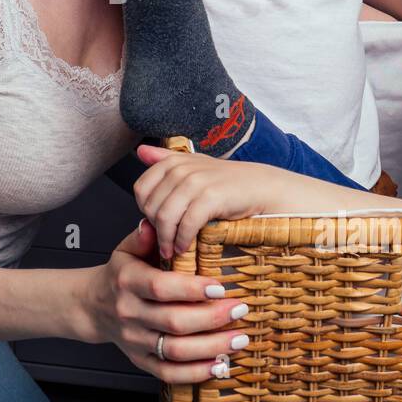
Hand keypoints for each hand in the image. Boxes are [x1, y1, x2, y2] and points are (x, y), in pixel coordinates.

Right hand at [80, 217, 251, 382]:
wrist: (93, 306)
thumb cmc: (119, 274)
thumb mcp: (126, 250)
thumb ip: (143, 237)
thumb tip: (155, 222)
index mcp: (127, 282)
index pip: (160, 287)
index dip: (192, 289)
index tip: (220, 286)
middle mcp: (130, 313)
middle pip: (174, 322)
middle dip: (212, 318)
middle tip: (240, 309)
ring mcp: (135, 340)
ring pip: (175, 350)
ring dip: (212, 348)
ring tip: (239, 339)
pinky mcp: (140, 360)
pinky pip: (169, 373)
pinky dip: (196, 373)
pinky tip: (221, 365)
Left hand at [134, 143, 274, 260]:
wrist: (261, 187)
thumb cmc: (227, 181)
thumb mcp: (194, 165)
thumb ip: (165, 158)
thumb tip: (140, 151)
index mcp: (173, 161)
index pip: (141, 189)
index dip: (144, 210)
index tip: (154, 224)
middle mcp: (181, 169)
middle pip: (151, 206)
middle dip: (155, 229)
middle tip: (164, 241)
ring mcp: (195, 182)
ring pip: (165, 218)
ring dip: (166, 240)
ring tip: (172, 250)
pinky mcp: (210, 198)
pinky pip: (186, 225)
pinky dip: (183, 241)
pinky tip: (185, 248)